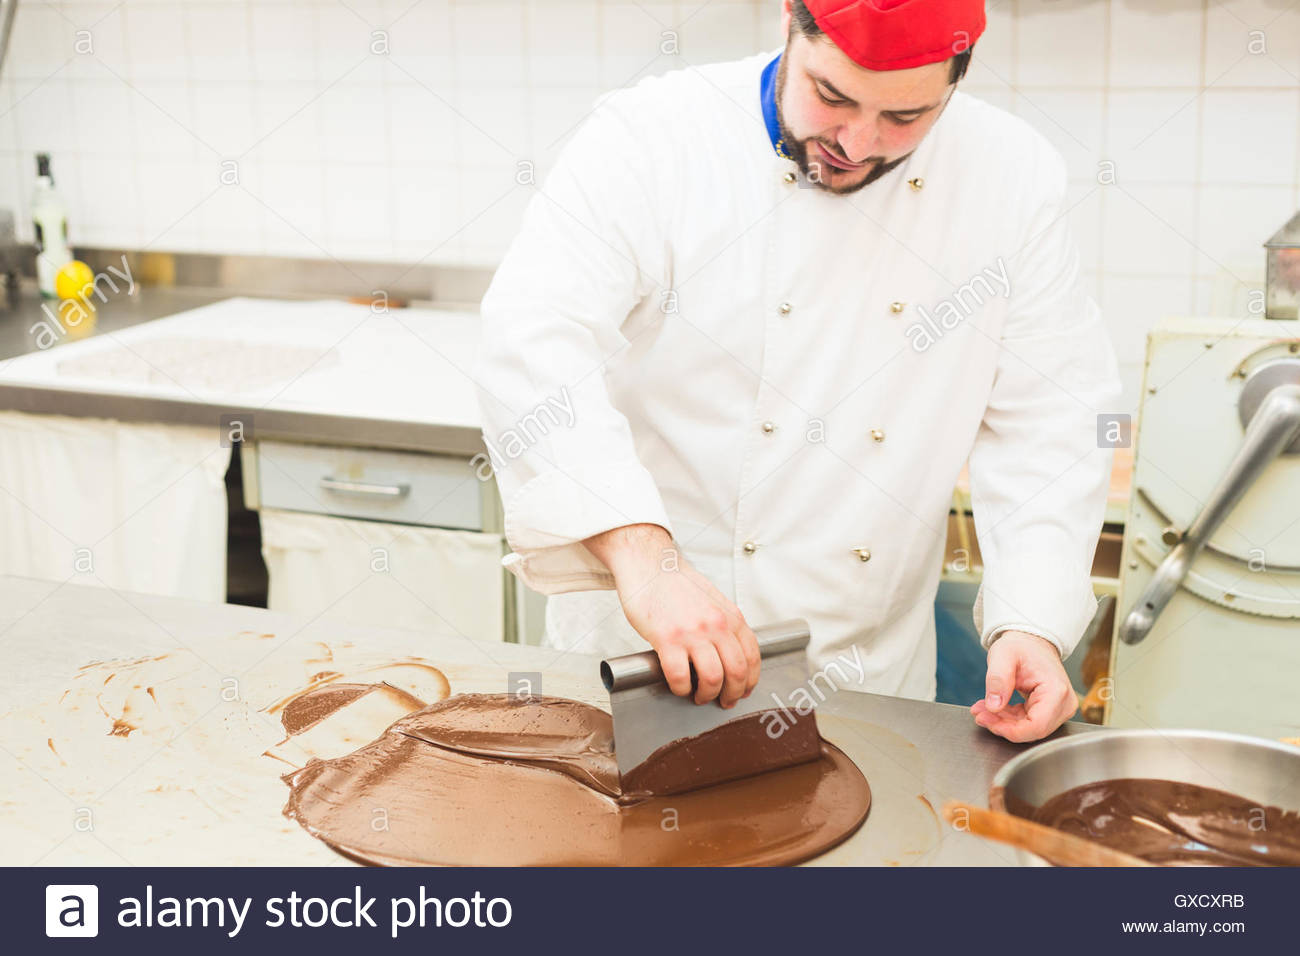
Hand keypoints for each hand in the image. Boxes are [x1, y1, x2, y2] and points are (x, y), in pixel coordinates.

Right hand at [584, 524, 759, 707]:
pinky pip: (680, 677)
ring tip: (699, 696)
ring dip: (706, 695)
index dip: (750, 681)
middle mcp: (716, 625)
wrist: (649, 566)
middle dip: (732, 694)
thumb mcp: (712, 600)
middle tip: (724, 701)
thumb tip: (730, 653)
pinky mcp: (667, 639)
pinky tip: (678, 686)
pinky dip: (681, 689)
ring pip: (712, 679)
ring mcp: (693, 633)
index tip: (743, 690)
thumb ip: (724, 624)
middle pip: (737, 672)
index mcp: (730, 616)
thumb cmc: (676, 584)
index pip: (752, 657)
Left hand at [969, 630, 1077, 741]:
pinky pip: (1027, 723)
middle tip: (979, 714)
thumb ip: (997, 679)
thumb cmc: (1021, 646)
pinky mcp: (1050, 711)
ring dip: (1002, 722)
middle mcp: (1063, 704)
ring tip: (981, 709)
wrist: (1031, 642)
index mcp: (1056, 691)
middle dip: (1002, 726)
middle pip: (1032, 730)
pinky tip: (992, 709)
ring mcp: (1059, 709)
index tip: (988, 721)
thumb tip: (993, 706)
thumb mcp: (1002, 655)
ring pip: (1028, 729)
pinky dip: (1008, 719)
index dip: (1011, 731)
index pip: (1037, 725)